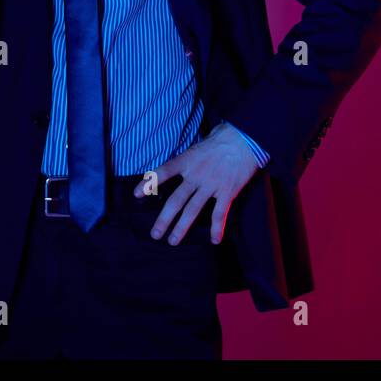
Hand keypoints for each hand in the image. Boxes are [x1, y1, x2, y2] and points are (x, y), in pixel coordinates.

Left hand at [133, 122, 260, 245]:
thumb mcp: (198, 145)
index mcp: (187, 160)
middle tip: (155, 234)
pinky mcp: (227, 192)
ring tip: (173, 241)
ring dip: (182, 227)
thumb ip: (188, 159)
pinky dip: (216, 228)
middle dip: (164, 219)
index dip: (149, 183)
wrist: (244, 139)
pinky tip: (214, 240)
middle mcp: (196, 175)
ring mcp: (211, 185)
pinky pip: (220, 214)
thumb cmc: (222, 138)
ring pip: (193, 210)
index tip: (136, 194)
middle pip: (176, 201)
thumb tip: (178, 168)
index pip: (163, 172)